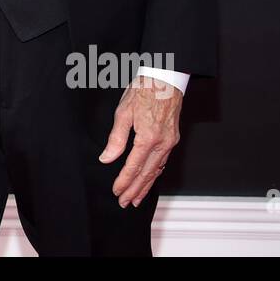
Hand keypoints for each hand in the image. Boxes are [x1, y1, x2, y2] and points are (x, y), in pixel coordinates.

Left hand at [99, 76, 181, 207]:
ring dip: (146, 185)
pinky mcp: (173, 138)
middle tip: (125, 203)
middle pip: (147, 173)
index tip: (116, 191)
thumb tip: (107, 158)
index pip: (133, 166)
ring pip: (157, 170)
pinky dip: (155, 174)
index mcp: (148, 137)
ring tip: (137, 198)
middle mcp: (162, 143)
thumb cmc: (143, 90)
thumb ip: (116, 138)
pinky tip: (150, 179)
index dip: (124, 181)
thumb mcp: (124, 112)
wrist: (165, 77)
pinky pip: (163, 161)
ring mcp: (170, 141)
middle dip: (135, 190)